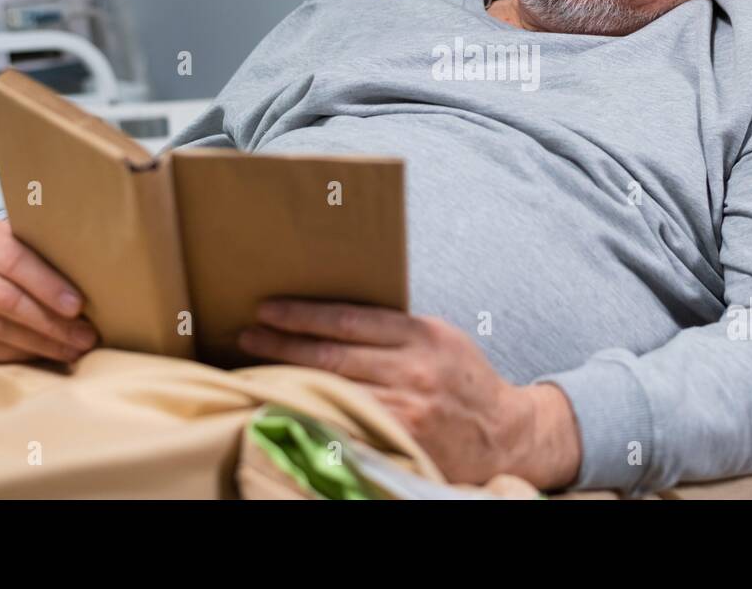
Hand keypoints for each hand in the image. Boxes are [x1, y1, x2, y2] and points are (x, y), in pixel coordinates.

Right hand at [0, 217, 98, 362]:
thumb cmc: (6, 250)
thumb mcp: (22, 237)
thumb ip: (47, 248)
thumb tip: (98, 269)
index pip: (14, 261)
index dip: (48, 286)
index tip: (78, 307)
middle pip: (5, 299)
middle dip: (50, 323)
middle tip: (84, 337)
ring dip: (37, 344)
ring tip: (71, 350)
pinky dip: (12, 354)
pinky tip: (40, 356)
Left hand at [239, 299, 581, 488]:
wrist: (504, 433)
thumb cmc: (463, 378)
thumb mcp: (438, 338)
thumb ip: (393, 329)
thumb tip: (330, 315)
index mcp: (421, 336)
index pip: (349, 319)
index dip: (303, 315)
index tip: (268, 309)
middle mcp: (412, 372)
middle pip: (332, 355)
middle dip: (283, 344)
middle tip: (247, 335)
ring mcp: (404, 411)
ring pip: (332, 393)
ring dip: (288, 381)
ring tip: (253, 371)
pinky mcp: (400, 442)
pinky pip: (345, 427)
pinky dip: (313, 416)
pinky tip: (287, 408)